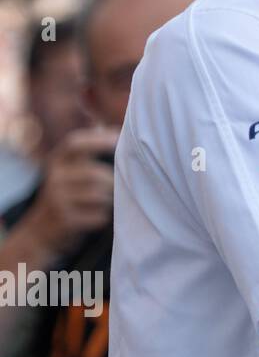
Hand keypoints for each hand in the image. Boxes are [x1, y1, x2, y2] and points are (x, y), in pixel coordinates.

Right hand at [24, 126, 118, 257]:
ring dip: (109, 200)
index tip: (119, 138)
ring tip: (104, 202)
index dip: (98, 139)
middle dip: (111, 180)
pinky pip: (98, 215)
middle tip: (116, 184)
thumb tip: (116, 126)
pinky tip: (96, 217)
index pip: (74, 142)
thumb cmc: (68, 193)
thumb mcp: (70, 169)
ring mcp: (56, 199)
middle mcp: (54, 177)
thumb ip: (89, 150)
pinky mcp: (64, 219)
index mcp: (57, 161)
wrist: (40, 230)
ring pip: (100, 195)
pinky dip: (103, 216)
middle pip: (95, 173)